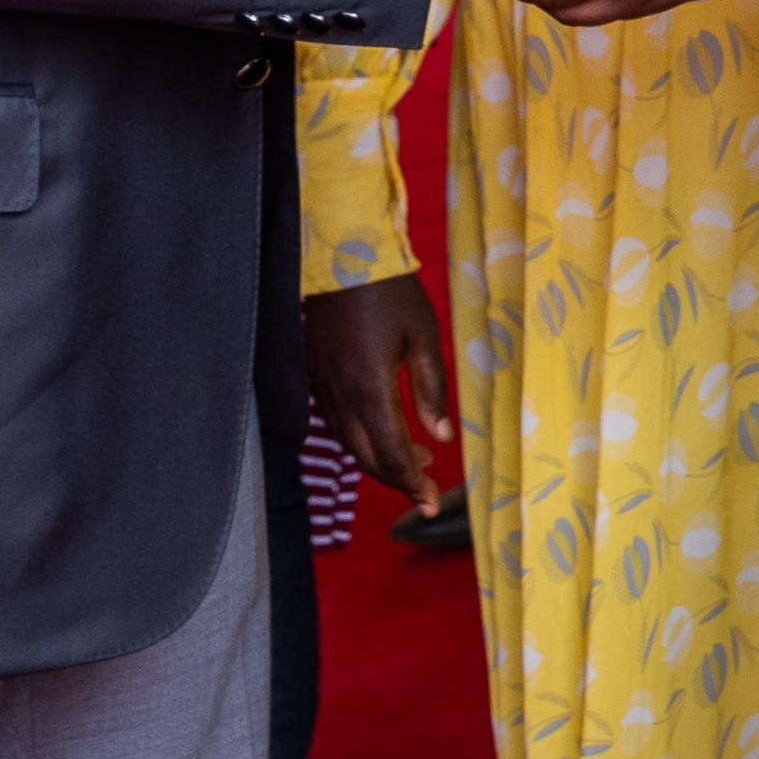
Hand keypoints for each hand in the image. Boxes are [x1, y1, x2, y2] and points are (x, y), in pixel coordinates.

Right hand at [304, 279, 454, 515]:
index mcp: (369, 389)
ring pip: (348, 443)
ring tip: (415, 460)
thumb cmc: (390, 292)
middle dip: (396, 479)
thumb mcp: (423, 337)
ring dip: (379, 459)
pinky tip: (383, 430)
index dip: (410, 484)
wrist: (344, 255)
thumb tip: (441, 437)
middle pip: (366, 457)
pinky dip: (361, 438)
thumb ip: (432, 390)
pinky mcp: (317, 375)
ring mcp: (323, 386)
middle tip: (425, 486)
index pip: (391, 454)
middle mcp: (340, 395)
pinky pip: (337, 422)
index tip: (428, 503)